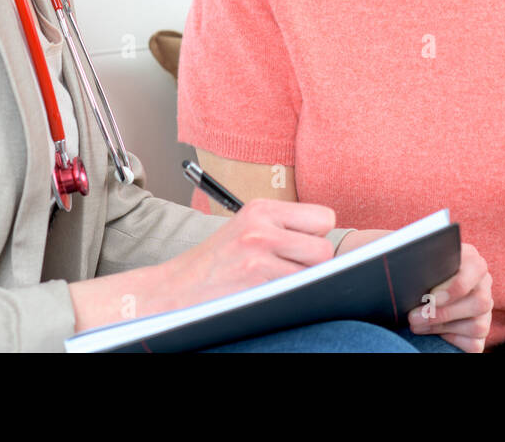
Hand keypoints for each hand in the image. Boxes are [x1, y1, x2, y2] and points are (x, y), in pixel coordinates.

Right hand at [163, 197, 336, 307]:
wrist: (176, 287)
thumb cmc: (217, 262)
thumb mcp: (247, 228)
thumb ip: (284, 228)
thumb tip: (329, 242)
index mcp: (261, 208)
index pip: (324, 217)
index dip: (317, 237)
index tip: (301, 248)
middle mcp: (260, 226)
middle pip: (324, 247)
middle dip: (315, 264)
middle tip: (291, 269)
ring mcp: (257, 253)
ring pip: (315, 271)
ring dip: (304, 281)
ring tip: (279, 282)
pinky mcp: (254, 280)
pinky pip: (296, 289)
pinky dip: (291, 295)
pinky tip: (272, 293)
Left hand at [406, 242, 492, 352]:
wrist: (425, 289)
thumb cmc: (423, 272)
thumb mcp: (424, 261)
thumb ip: (422, 261)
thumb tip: (408, 271)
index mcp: (473, 262)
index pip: (477, 269)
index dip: (455, 286)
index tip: (431, 297)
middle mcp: (484, 285)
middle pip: (480, 301)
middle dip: (444, 312)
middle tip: (414, 316)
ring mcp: (485, 311)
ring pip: (477, 325)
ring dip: (442, 327)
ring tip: (416, 325)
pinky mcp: (481, 333)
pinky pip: (474, 344)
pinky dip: (452, 341)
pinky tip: (434, 334)